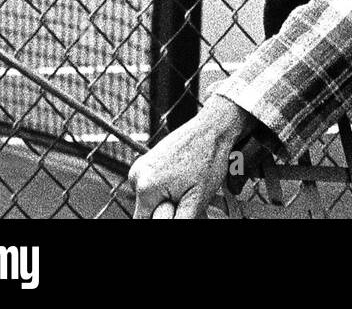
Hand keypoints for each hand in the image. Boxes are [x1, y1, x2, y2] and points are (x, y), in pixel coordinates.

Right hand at [128, 97, 250, 218]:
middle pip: (148, 209)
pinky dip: (167, 187)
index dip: (166, 218)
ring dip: (169, 198)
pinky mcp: (149, 160)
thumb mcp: (197, 199)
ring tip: (190, 185)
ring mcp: (142, 165)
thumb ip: (180, 220)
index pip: (143, 221)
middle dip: (168, 209)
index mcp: (144, 187)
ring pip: (152, 197)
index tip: (181, 207)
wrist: (215, 126)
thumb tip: (170, 224)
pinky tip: (185, 178)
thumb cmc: (209, 158)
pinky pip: (154, 184)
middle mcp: (136, 174)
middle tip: (190, 197)